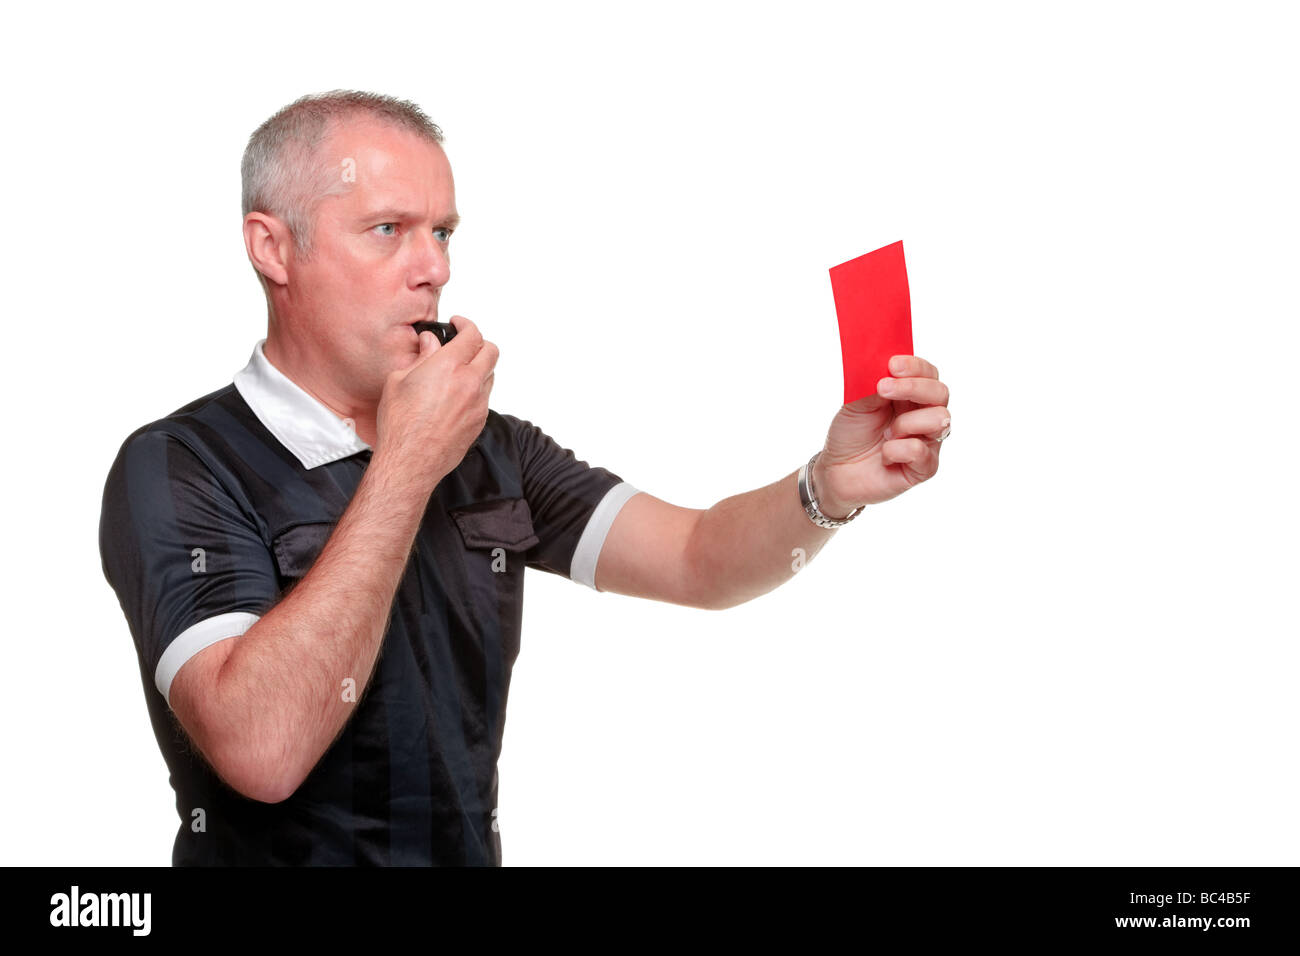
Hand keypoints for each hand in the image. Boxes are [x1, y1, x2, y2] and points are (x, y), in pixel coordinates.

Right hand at [375, 314, 498, 484]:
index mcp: (449, 366)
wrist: (410, 460)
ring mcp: (478, 403)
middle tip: (464, 344)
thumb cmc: (400, 424)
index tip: (458, 324)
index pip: (472, 334)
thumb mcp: (399, 380)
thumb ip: (421, 357)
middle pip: (491, 351)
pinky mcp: (480, 421)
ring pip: (490, 375)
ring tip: (458, 372)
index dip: (466, 325)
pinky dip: (476, 390)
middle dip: (479, 343)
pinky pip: (485, 397)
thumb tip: (430, 343)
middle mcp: (469, 382)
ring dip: (479, 367)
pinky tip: (457, 396)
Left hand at [814, 354, 949, 514]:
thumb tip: (885, 365)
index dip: (915, 367)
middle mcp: (925, 415)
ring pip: (940, 420)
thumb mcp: (855, 404)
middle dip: (913, 387)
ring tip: (886, 433)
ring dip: (906, 423)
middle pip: (941, 393)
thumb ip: (872, 384)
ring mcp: (928, 441)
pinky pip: (921, 451)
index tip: (893, 365)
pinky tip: (885, 455)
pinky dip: (897, 450)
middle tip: (883, 388)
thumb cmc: (850, 434)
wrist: (836, 470)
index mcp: (911, 396)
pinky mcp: (924, 467)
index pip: (928, 374)